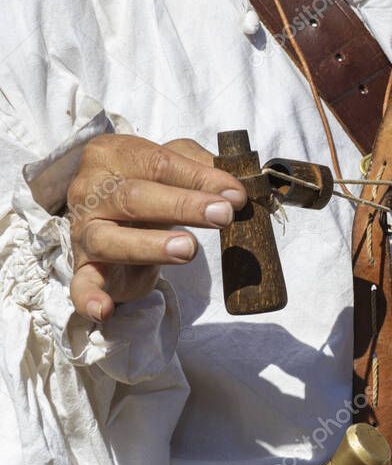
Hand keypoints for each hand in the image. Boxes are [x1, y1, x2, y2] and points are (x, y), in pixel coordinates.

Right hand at [68, 136, 246, 321]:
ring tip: (188, 249)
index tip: (236, 194)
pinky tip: (105, 310)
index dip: (199, 178)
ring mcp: (83, 230)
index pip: (158, 162)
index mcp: (113, 155)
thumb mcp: (173, 167)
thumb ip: (201, 168)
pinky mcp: (84, 267)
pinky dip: (89, 298)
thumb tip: (233, 189)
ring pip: (110, 239)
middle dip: (182, 206)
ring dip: (149, 246)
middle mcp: (90, 190)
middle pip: (134, 197)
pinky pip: (81, 285)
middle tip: (222, 215)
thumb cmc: (151, 187)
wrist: (115, 219)